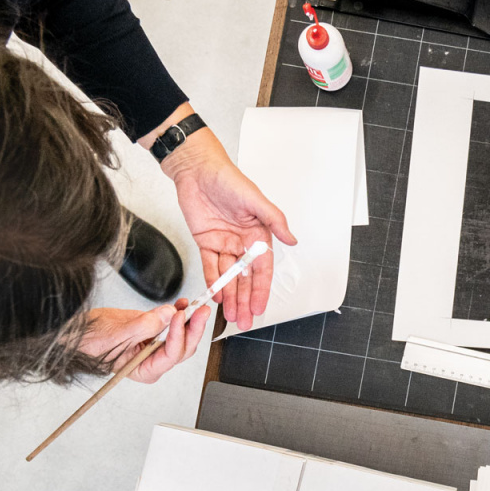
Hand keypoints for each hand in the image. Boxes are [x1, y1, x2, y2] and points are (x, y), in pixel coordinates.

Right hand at [81, 299, 211, 382]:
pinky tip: (182, 303)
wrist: (81, 331)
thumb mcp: (117, 333)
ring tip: (193, 304)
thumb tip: (168, 314)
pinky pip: (172, 324)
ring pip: (182, 335)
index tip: (179, 316)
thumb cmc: (91, 341)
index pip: (170, 355)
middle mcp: (154, 360)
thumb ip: (145, 325)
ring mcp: (155, 346)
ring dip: (189, 319)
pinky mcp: (154, 332)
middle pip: (182, 347)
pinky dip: (178, 312)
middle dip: (193, 328)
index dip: (178, 335)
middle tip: (200, 311)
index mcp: (145, 369)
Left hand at [143, 106, 295, 330]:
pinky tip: (216, 296)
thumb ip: (274, 220)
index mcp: (258, 233)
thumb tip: (293, 239)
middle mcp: (242, 242)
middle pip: (244, 278)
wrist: (197, 170)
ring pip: (227, 277)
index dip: (261, 289)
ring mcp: (224, 243)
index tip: (260, 307)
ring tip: (231, 315)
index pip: (262, 268)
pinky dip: (213, 281)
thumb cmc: (228, 179)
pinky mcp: (206, 242)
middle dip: (245, 300)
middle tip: (245, 320)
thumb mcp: (255, 199)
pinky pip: (210, 266)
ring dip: (230, 296)